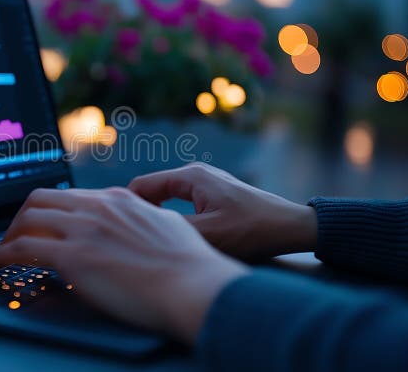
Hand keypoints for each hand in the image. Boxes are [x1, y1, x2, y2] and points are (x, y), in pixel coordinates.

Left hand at [0, 187, 246, 343]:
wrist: (194, 286)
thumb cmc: (191, 267)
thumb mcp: (169, 229)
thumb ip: (147, 223)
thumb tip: (142, 229)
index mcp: (120, 200)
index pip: (73, 197)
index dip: (53, 211)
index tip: (45, 225)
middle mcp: (98, 207)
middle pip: (43, 198)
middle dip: (23, 217)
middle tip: (16, 236)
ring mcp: (84, 229)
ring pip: (28, 218)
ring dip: (8, 235)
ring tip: (1, 252)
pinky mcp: (72, 256)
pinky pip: (23, 249)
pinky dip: (1, 256)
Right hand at [128, 163, 317, 260]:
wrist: (290, 226)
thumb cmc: (251, 230)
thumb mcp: (207, 234)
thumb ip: (171, 228)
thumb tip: (139, 227)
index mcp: (190, 176)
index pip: (141, 185)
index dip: (126, 206)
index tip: (117, 228)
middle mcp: (195, 171)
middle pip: (152, 189)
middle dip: (140, 210)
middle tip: (129, 235)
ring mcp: (205, 179)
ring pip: (166, 195)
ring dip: (157, 213)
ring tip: (148, 236)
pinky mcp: (214, 190)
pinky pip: (180, 199)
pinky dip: (171, 213)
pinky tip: (172, 233)